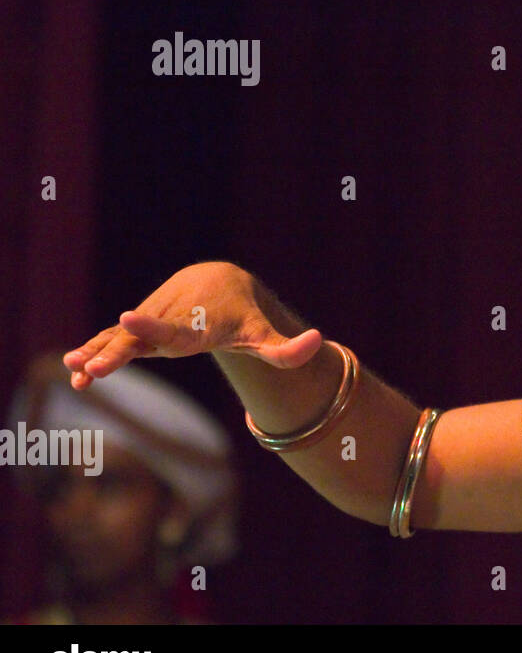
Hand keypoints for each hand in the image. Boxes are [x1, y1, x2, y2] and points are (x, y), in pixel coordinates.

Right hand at [62, 261, 321, 389]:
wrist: (221, 282)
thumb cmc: (245, 317)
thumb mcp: (265, 335)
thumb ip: (288, 348)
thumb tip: (318, 343)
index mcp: (201, 324)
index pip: (177, 329)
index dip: (154, 327)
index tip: (128, 318)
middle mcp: (173, 319)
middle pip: (144, 338)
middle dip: (118, 350)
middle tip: (94, 368)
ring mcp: (153, 321)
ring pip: (123, 338)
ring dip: (98, 352)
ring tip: (74, 369)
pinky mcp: (141, 326)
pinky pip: (115, 338)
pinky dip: (96, 350)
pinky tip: (73, 369)